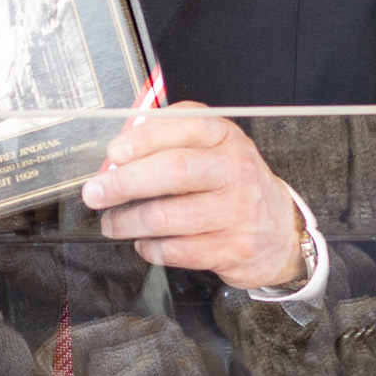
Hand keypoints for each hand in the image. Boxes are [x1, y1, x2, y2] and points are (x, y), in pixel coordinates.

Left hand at [80, 105, 308, 289]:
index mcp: (225, 138)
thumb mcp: (212, 150)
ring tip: (111, 223)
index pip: (184, 125)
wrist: (280, 230)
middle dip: (124, 183)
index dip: (143, 138)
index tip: (114, 152)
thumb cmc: (232, 185)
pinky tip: (144, 243)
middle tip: (95, 193)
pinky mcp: (231, 248)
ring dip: (127, 222)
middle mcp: (234, 170)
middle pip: (172, 171)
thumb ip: (169, 143)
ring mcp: (236, 211)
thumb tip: (118, 155)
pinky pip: (175, 250)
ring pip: (167, 216)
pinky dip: (149, 248)